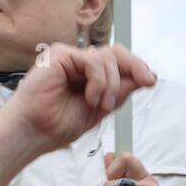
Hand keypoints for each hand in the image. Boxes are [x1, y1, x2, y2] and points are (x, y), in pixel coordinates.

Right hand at [8, 43, 154, 155]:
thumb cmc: (58, 125)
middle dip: (134, 67)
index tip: (151, 81)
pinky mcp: (59, 54)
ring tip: (100, 105)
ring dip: (111, 84)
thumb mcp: (100, 108)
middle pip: (115, 52)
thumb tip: (146, 78)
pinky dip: (98, 81)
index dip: (136, 67)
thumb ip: (120, 92)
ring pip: (107, 58)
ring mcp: (68, 57)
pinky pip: (93, 60)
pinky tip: (90, 98)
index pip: (117, 62)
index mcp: (87, 74)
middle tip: (146, 81)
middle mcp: (78, 63)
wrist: (34, 133)